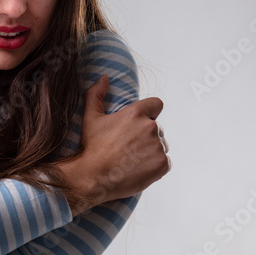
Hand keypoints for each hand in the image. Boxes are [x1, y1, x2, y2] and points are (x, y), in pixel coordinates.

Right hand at [59, 75, 171, 210]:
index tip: (138, 124)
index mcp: (135, 113)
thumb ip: (96, 94)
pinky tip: (138, 168)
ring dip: (151, 151)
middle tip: (127, 148)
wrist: (93, 177)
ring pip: (160, 145)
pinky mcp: (162, 164)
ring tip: (132, 160)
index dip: (149, 113)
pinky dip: (155, 166)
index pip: (156, 105)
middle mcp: (150, 127)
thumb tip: (104, 78)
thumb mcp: (90, 118)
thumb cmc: (91, 147)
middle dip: (146, 136)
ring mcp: (158, 146)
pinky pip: (165, 162)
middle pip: (157, 128)